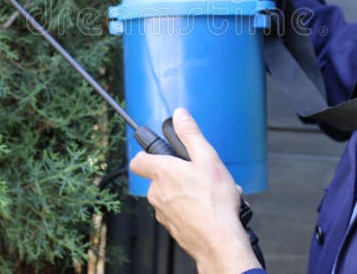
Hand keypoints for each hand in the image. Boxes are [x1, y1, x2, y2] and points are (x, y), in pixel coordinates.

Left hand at [129, 108, 260, 272]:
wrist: (219, 241)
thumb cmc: (214, 202)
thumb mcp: (207, 157)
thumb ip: (191, 134)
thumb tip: (179, 115)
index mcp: (162, 172)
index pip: (138, 160)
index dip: (146, 154)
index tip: (160, 153)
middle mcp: (156, 193)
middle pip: (159, 177)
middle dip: (177, 173)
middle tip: (199, 173)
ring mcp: (163, 212)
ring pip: (170, 195)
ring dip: (187, 191)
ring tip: (210, 192)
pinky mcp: (172, 227)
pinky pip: (178, 211)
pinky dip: (190, 207)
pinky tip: (209, 207)